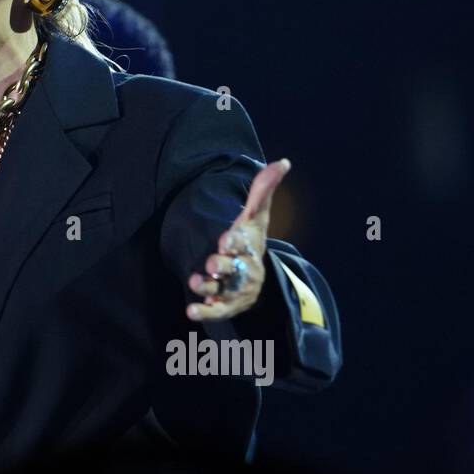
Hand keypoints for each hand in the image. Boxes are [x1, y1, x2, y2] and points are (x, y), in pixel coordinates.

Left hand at [186, 158, 290, 321]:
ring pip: (222, 289)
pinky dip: (204, 311)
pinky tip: (190, 311)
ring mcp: (234, 289)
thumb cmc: (250, 242)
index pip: (243, 243)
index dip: (235, 241)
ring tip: (195, 281)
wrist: (255, 279)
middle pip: (235, 269)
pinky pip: (215, 310)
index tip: (226, 239)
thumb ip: (262, 190)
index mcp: (249, 247)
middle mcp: (244, 269)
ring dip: (208, 286)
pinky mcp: (224, 305)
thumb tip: (283, 161)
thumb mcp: (254, 218)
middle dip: (224, 265)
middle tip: (213, 262)